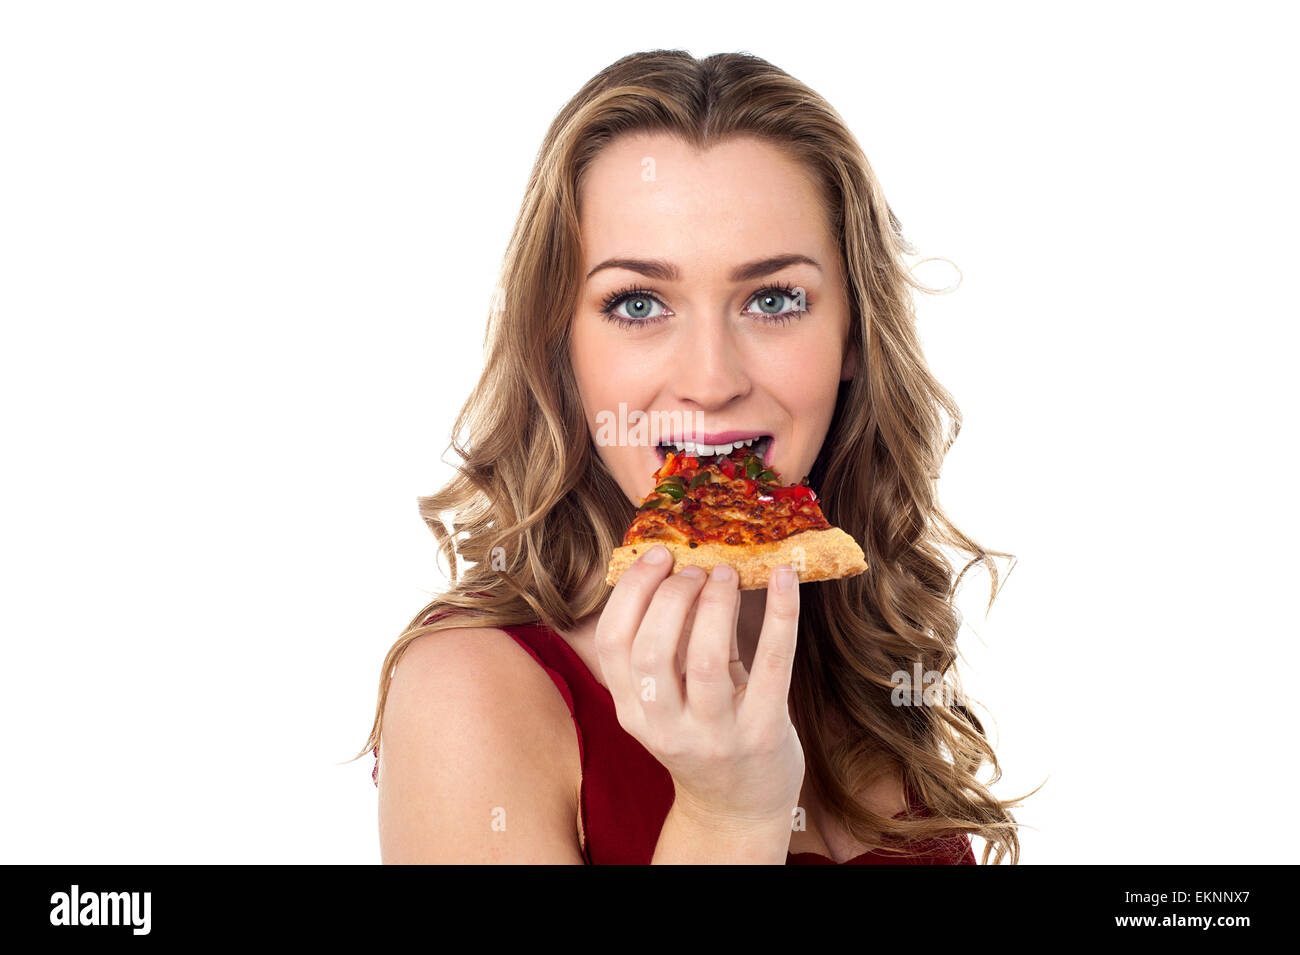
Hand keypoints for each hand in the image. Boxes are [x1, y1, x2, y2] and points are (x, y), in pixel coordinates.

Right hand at [594, 546, 805, 827]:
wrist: (738, 808)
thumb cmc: (703, 735)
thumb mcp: (670, 698)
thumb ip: (670, 643)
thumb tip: (682, 564)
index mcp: (633, 711)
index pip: (613, 643)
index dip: (633, 591)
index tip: (659, 556)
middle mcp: (665, 727)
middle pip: (652, 649)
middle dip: (673, 594)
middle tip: (698, 568)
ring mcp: (714, 735)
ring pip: (706, 660)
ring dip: (717, 603)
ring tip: (728, 573)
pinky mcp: (763, 734)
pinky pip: (772, 665)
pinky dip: (780, 615)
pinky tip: (784, 578)